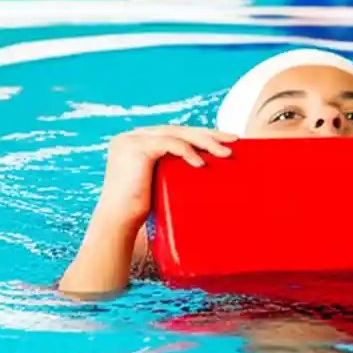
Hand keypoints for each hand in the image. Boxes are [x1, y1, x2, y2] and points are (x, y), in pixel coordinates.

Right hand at [96, 126, 236, 222]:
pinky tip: (202, 163)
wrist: (118, 223)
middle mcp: (133, 136)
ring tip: (226, 153)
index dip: (201, 134)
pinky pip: (168, 144)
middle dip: (208, 133)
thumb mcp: (160, 183)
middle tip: (234, 139)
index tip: (224, 141)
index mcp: (138, 141)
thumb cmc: (140, 212)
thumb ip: (171, 169)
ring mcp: (132, 140)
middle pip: (178, 130)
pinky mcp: (135, 148)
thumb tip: (204, 168)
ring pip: (176, 133)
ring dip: (205, 141)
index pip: (175, 132)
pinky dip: (187, 151)